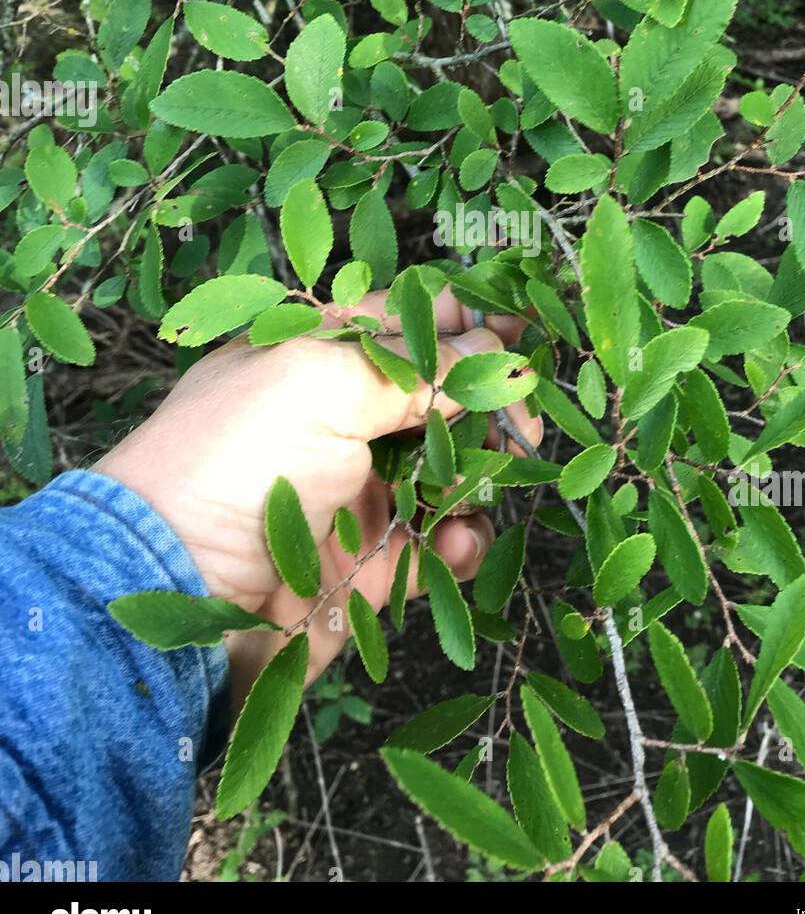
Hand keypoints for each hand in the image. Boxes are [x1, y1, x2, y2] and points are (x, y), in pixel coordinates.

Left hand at [95, 291, 540, 707]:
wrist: (173, 592)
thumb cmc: (234, 463)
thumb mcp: (320, 382)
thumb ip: (417, 365)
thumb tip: (498, 349)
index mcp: (315, 357)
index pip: (404, 321)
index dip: (463, 322)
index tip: (523, 333)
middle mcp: (337, 419)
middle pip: (439, 397)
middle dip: (489, 404)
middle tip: (523, 420)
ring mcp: (355, 492)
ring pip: (449, 470)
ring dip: (480, 475)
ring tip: (488, 487)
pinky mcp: (368, 563)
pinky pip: (437, 545)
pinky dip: (460, 543)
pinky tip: (457, 543)